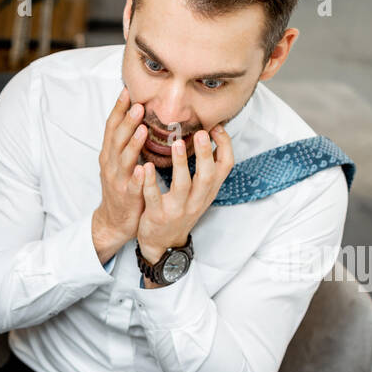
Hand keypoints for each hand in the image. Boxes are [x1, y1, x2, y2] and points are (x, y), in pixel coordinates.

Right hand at [90, 87, 148, 262]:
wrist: (114, 220)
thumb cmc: (122, 187)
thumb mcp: (120, 161)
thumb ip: (127, 142)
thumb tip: (138, 116)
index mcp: (109, 154)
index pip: (112, 127)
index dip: (118, 109)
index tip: (127, 91)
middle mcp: (110, 165)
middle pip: (117, 139)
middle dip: (126, 122)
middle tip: (138, 105)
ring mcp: (117, 181)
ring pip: (124, 160)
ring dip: (132, 144)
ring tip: (142, 130)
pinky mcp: (126, 196)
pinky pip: (132, 186)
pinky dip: (136, 177)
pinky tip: (142, 169)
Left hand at [138, 125, 234, 269]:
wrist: (163, 244)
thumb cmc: (180, 211)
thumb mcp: (199, 194)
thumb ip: (204, 172)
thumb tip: (211, 139)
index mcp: (208, 192)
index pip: (226, 167)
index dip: (225, 146)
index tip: (217, 127)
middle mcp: (196, 200)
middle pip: (208, 175)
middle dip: (205, 153)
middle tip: (201, 132)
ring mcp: (177, 209)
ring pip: (183, 185)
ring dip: (180, 164)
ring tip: (176, 143)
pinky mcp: (157, 216)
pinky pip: (154, 197)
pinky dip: (150, 182)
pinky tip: (145, 167)